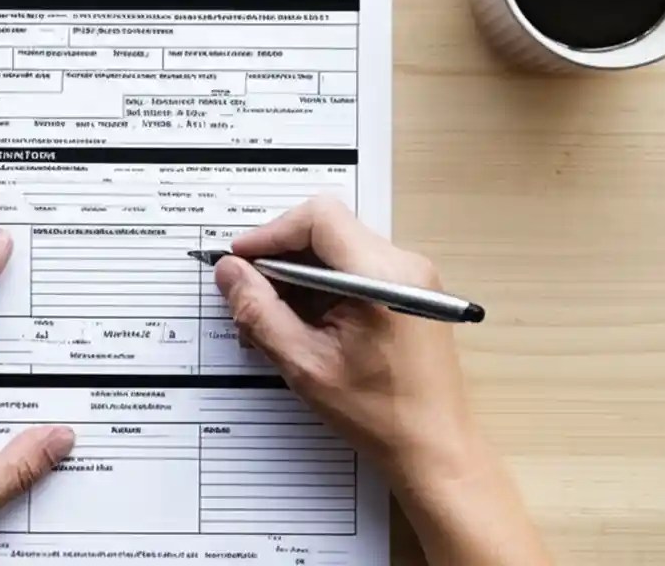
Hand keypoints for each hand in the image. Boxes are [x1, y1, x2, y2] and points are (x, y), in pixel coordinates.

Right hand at [214, 196, 551, 564]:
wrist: (434, 447)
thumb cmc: (381, 414)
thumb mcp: (305, 364)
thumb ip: (260, 311)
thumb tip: (230, 272)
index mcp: (382, 276)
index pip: (319, 218)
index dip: (271, 232)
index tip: (241, 259)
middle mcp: (404, 265)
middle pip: (326, 230)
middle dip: (281, 257)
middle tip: (250, 293)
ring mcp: (411, 276)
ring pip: (337, 249)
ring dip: (299, 275)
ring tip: (275, 318)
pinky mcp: (408, 290)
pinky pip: (354, 268)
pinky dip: (321, 286)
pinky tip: (304, 324)